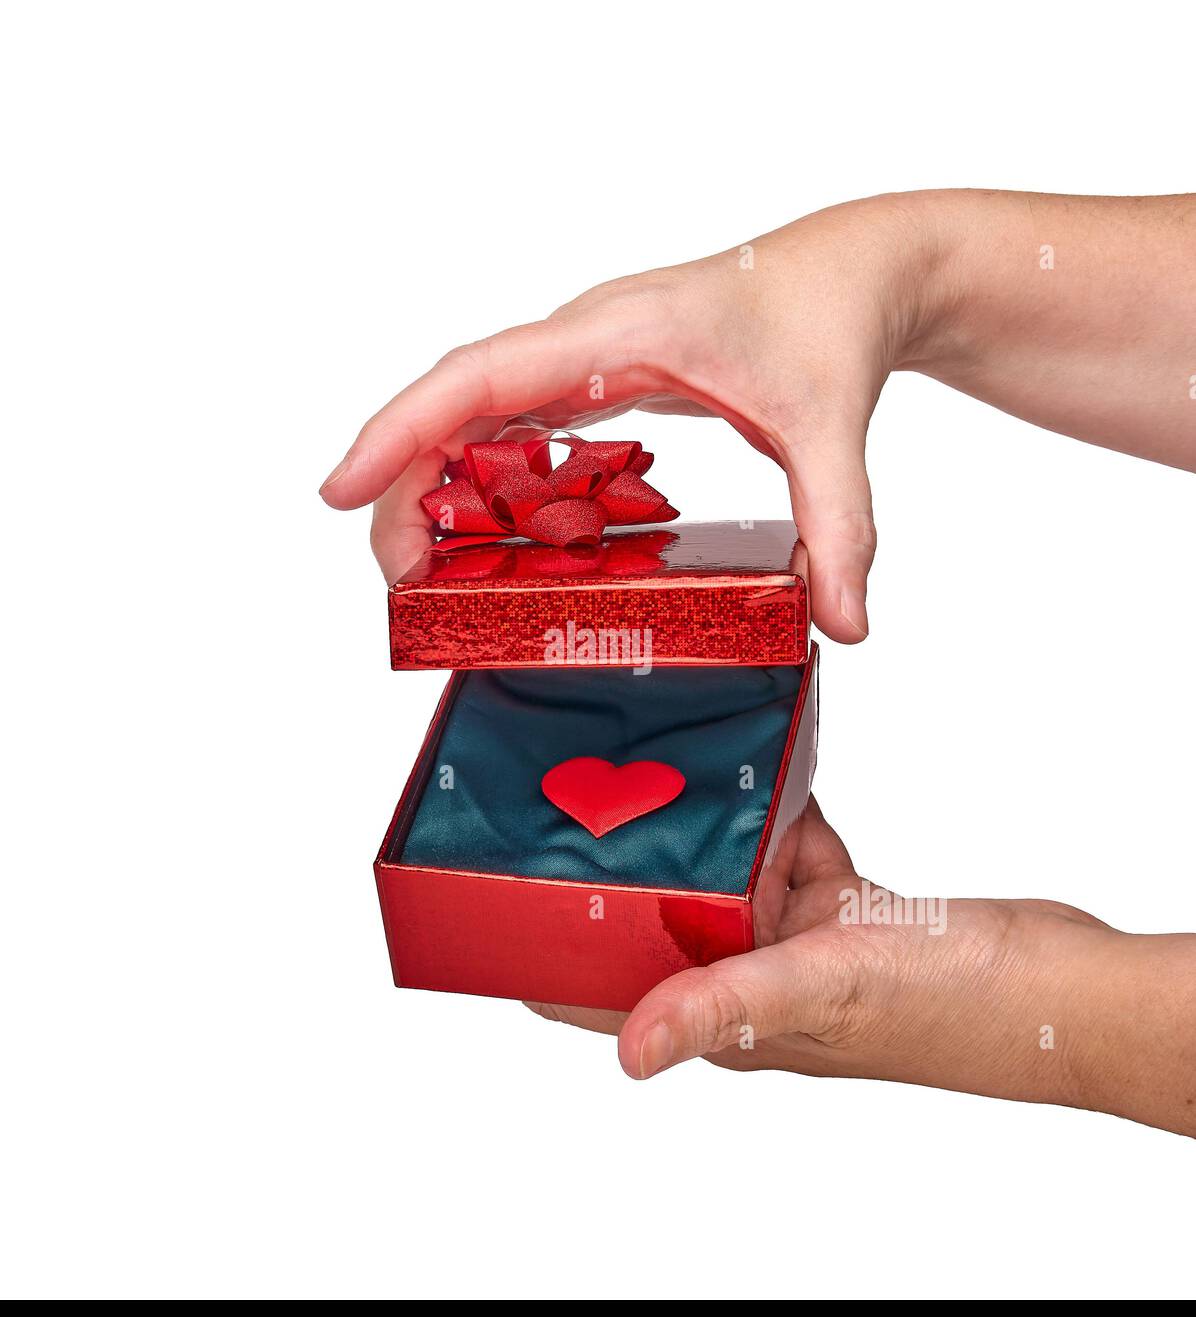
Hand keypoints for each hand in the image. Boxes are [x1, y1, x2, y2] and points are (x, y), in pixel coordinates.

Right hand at [322, 190, 1194, 633]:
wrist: (846, 274)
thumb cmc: (824, 322)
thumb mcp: (831, 428)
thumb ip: (839, 528)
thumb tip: (845, 627)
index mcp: (621, 330)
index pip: (482, 376)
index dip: (404, 429)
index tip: (343, 488)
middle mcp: (586, 338)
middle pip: (458, 405)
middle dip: (407, 485)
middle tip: (395, 581)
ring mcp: (585, 359)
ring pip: (476, 417)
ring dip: (436, 487)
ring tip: (420, 573)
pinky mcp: (597, 383)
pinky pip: (515, 428)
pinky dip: (484, 480)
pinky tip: (481, 540)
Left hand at [528, 799, 1195, 1138]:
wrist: (1057, 986)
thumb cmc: (950, 1009)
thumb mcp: (820, 991)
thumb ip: (724, 1007)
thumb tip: (626, 1053)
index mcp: (727, 1013)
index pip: (603, 994)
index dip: (539, 959)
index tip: (484, 903)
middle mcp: (746, 972)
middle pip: (652, 914)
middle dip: (612, 859)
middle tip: (564, 786)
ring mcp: (792, 933)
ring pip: (717, 862)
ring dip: (692, 814)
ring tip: (648, 748)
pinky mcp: (836, 898)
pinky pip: (782, 836)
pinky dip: (771, 798)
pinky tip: (753, 750)